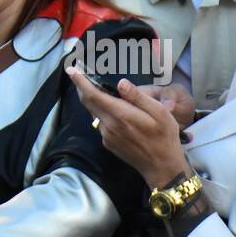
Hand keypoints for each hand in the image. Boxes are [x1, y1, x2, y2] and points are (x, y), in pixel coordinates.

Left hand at [68, 68, 187, 187]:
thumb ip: (138, 97)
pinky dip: (102, 113)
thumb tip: (121, 83)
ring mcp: (106, 136)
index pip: (94, 96)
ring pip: (95, 113)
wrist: (160, 165)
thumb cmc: (164, 136)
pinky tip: (113, 110)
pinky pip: (101, 123)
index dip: (81, 82)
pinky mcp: (107, 143)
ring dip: (93, 100)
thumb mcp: (159, 112)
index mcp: (122, 115)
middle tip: (79, 74)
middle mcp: (109, 126)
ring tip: (98, 89)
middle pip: (89, 103)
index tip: (71, 71)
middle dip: (82, 88)